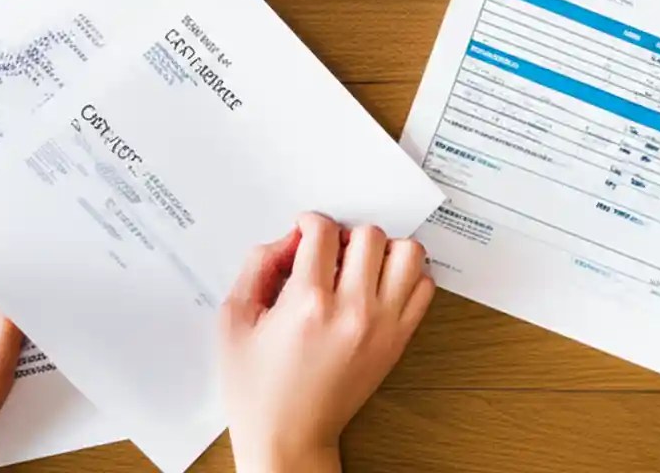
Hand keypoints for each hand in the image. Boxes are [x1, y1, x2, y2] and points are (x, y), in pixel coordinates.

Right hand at [218, 213, 435, 472]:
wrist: (289, 436)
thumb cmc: (258, 387)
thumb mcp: (234, 321)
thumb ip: (258, 267)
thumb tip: (287, 239)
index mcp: (307, 303)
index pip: (323, 231)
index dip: (309, 223)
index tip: (303, 234)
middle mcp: (352, 311)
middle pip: (369, 235)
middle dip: (345, 235)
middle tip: (330, 253)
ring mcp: (383, 326)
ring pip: (407, 253)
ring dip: (384, 250)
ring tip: (360, 265)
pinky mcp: (399, 340)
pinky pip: (424, 287)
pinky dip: (407, 276)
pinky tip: (380, 286)